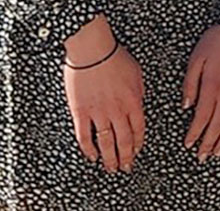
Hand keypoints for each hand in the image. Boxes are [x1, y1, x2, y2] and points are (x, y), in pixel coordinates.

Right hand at [62, 16, 145, 171]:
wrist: (92, 50)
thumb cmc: (115, 57)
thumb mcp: (136, 74)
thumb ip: (138, 93)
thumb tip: (138, 106)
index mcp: (134, 101)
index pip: (139, 129)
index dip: (138, 144)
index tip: (137, 152)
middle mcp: (118, 111)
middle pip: (124, 140)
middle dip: (126, 157)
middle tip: (126, 168)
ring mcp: (99, 113)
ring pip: (106, 142)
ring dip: (110, 158)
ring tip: (111, 168)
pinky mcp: (80, 112)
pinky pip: (85, 136)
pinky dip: (89, 149)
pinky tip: (92, 157)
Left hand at [181, 24, 219, 160]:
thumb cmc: (218, 39)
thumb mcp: (195, 60)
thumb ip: (190, 85)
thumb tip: (186, 105)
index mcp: (212, 87)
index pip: (201, 119)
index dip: (194, 135)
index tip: (189, 145)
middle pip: (217, 126)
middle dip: (209, 144)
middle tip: (203, 157)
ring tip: (219, 152)